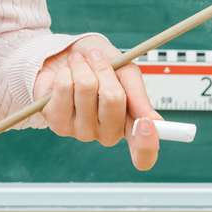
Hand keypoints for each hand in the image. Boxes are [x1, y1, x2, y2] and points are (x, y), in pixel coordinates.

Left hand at [33, 35, 163, 171]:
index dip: (147, 143)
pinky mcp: (57, 123)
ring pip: (86, 88)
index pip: (144, 154)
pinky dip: (66, 71)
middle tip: (99, 60)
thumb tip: (154, 121)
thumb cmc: (99, 66)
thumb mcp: (126, 71)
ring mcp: (81, 132)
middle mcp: (107, 135)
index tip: (146, 123)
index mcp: (130, 126)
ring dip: (83, 67)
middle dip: (105, 69)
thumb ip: (138, 94)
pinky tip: (65, 75)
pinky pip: (64, 87)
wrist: (66, 57)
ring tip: (80, 65)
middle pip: (113, 99)